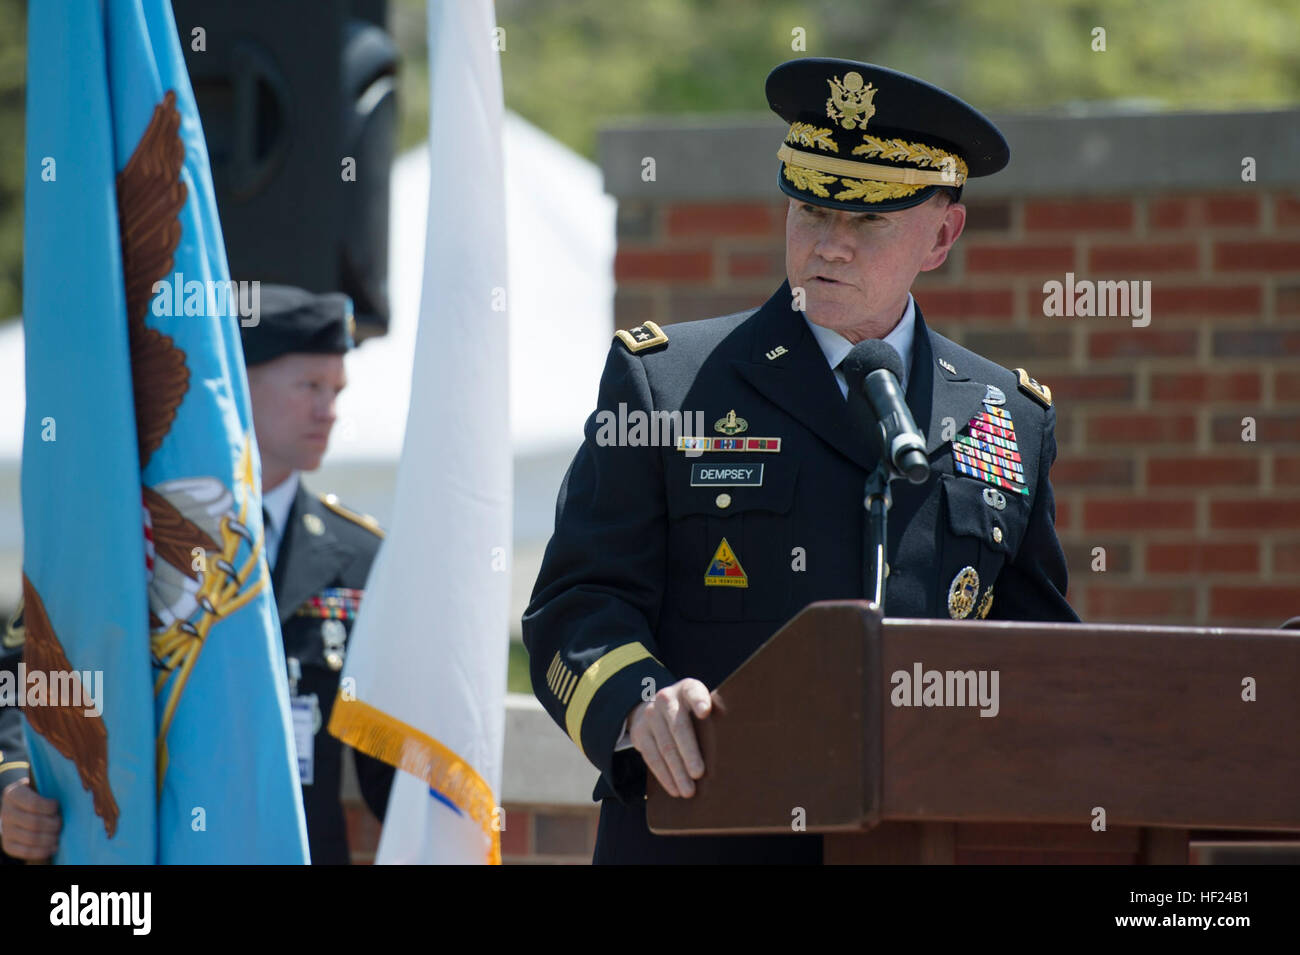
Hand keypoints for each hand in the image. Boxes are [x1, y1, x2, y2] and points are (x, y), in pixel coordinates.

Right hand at [1, 778, 60, 860]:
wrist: (21, 809)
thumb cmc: (38, 795)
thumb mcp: (40, 787)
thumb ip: (50, 790)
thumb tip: (73, 794)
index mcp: (14, 794)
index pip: (34, 803)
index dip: (50, 807)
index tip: (57, 807)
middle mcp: (6, 812)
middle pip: (34, 823)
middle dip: (53, 824)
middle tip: (61, 823)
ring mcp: (5, 830)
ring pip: (31, 838)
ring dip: (50, 838)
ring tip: (59, 835)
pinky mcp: (8, 845)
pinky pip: (25, 852)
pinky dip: (43, 851)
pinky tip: (53, 847)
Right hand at [628, 678, 710, 797]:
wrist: (654, 707)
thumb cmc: (690, 710)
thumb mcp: (702, 702)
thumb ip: (716, 705)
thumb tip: (723, 711)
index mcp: (686, 689)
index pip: (693, 692)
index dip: (699, 700)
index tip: (705, 712)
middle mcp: (665, 699)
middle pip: (678, 727)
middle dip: (689, 752)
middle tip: (699, 773)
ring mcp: (650, 716)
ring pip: (664, 747)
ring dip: (677, 771)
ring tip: (689, 791)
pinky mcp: (639, 734)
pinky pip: (652, 758)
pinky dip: (664, 776)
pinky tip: (674, 789)